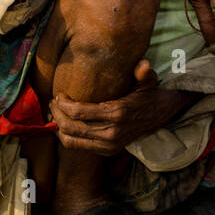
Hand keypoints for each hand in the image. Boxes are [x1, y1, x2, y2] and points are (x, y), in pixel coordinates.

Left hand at [50, 59, 189, 153]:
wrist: (161, 116)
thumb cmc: (148, 95)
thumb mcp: (148, 82)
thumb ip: (143, 73)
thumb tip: (144, 63)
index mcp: (118, 114)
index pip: (80, 112)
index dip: (64, 104)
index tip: (59, 95)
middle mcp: (111, 133)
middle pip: (71, 127)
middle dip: (57, 114)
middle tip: (53, 102)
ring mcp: (108, 145)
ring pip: (71, 140)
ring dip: (59, 126)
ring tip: (55, 112)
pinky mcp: (106, 151)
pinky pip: (78, 147)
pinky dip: (66, 137)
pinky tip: (63, 124)